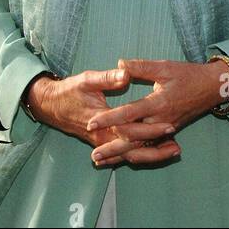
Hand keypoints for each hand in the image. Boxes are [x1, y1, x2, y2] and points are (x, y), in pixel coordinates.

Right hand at [26, 69, 178, 165]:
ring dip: (151, 155)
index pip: (131, 130)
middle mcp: (103, 137)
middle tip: (177, 147)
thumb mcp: (86, 80)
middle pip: (134, 149)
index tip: (170, 126)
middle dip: (156, 149)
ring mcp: (104, 143)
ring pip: (131, 155)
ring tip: (174, 152)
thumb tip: (126, 73)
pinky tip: (157, 151)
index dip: (151, 129)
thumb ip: (107, 77)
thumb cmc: (69, 92)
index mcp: (102, 122)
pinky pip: (125, 153)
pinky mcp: (105, 142)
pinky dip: (142, 154)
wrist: (51, 106)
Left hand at [83, 58, 226, 163]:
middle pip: (132, 139)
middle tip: (93, 155)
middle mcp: (160, 120)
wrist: (212, 88)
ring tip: (102, 161)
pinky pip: (149, 147)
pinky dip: (135, 154)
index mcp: (158, 103)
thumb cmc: (188, 75)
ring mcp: (165, 129)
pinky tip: (121, 158)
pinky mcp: (168, 132)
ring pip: (140, 146)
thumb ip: (141, 67)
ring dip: (120, 155)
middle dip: (112, 148)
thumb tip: (119, 64)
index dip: (109, 119)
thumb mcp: (164, 67)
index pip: (129, 114)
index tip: (91, 123)